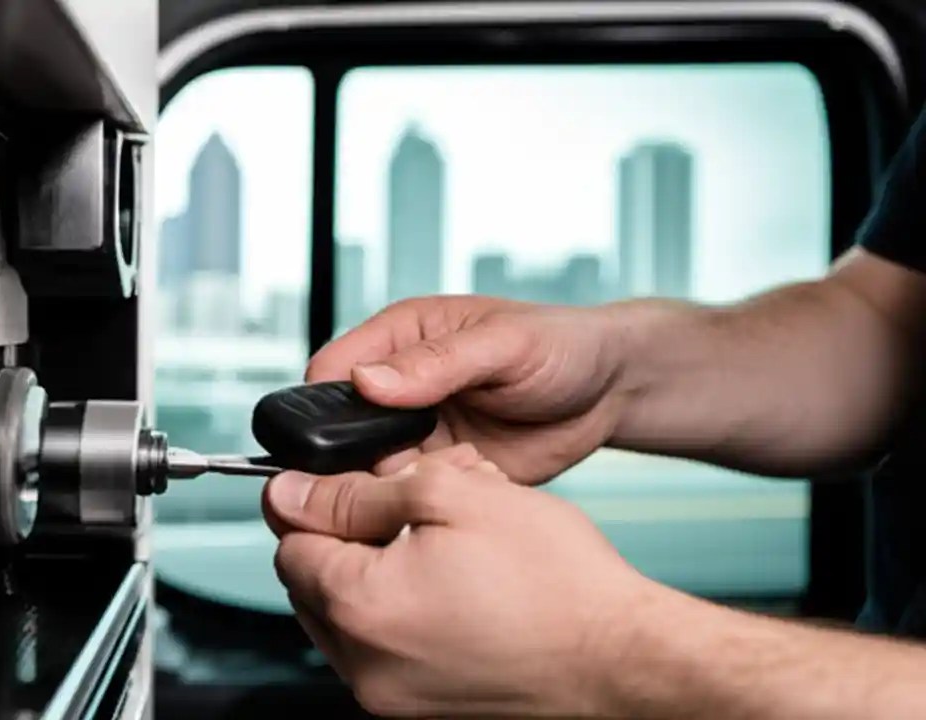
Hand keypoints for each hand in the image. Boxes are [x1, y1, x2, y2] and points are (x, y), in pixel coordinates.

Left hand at [265, 445, 654, 717]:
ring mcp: (390, 696)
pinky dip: (402, 610)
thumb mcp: (450, 495)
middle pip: (312, 581)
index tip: (346, 483)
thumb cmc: (556, 583)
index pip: (289, 541)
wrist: (621, 658)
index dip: (316, 499)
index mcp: (358, 605)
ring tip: (441, 544)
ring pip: (346, 614)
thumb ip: (356, 492)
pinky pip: (382, 648)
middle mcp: (363, 664)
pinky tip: (453, 584)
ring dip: (375, 570)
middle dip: (348, 534)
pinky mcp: (420, 709)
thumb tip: (293, 492)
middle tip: (408, 508)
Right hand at [308, 295, 629, 484]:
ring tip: (426, 489)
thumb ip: (436, 363)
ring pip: (368, 469)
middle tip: (382, 476)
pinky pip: (408, 495)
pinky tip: (447, 504)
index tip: (332, 441)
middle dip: (349, 458)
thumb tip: (368, 380)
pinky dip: (417, 506)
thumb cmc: (561, 345)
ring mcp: (417, 432)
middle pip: (340, 429)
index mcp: (400, 338)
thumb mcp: (502, 344)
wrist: (610, 392)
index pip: (332, 371)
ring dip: (385, 486)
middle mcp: (399, 387)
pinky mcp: (441, 470)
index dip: (322, 407)